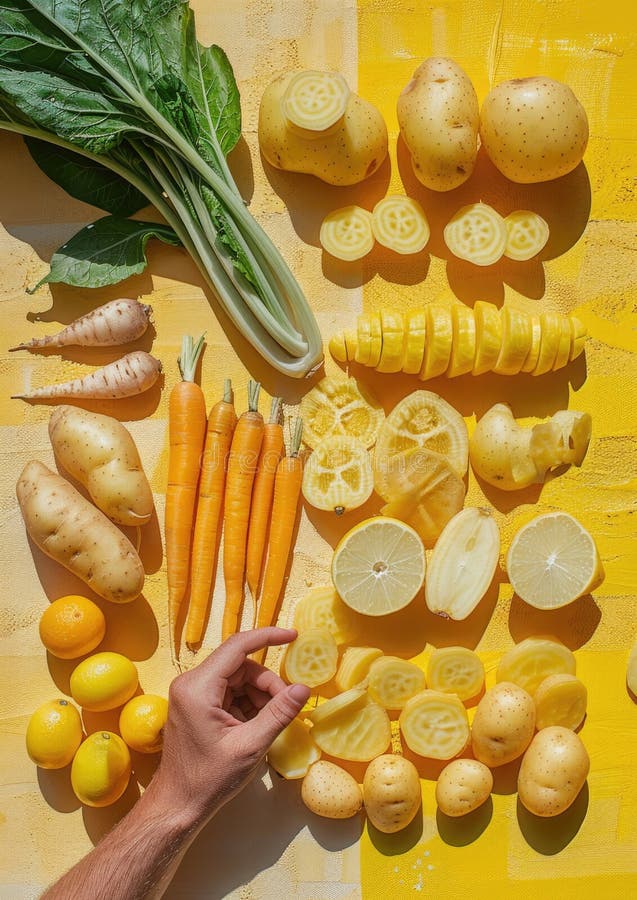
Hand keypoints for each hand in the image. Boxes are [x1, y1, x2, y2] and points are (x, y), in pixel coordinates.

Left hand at [149, 627, 309, 827]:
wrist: (177, 805)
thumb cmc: (209, 779)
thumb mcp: (250, 746)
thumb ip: (278, 713)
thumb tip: (303, 688)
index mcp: (198, 687)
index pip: (238, 646)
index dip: (268, 636)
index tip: (294, 635)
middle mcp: (192, 683)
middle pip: (241, 666)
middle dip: (267, 683)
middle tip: (286, 707)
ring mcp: (193, 694)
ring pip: (238, 679)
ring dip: (259, 696)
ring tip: (268, 723)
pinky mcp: (197, 705)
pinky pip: (230, 692)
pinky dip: (248, 705)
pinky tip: (254, 727)